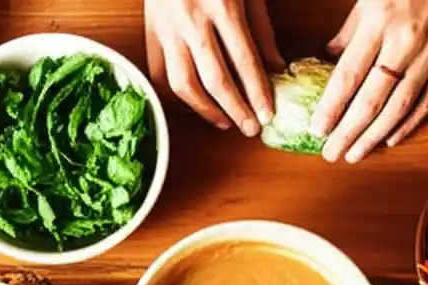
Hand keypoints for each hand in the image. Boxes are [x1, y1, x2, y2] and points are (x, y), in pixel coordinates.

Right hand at [145, 0, 283, 135]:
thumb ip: (261, 29)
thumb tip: (277, 69)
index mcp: (222, 5)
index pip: (244, 61)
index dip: (257, 93)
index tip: (267, 116)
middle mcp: (192, 20)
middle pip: (214, 79)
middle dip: (235, 110)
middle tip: (250, 128)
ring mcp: (167, 29)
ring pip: (183, 84)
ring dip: (206, 111)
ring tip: (225, 122)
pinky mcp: (150, 33)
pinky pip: (160, 76)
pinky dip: (177, 98)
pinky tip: (196, 106)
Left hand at [311, 0, 427, 162]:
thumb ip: (351, 27)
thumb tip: (329, 56)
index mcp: (380, 21)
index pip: (348, 75)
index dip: (331, 107)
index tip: (317, 129)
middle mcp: (406, 42)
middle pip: (372, 99)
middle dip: (348, 132)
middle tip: (330, 154)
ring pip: (400, 107)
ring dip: (375, 136)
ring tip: (355, 154)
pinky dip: (410, 123)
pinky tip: (391, 138)